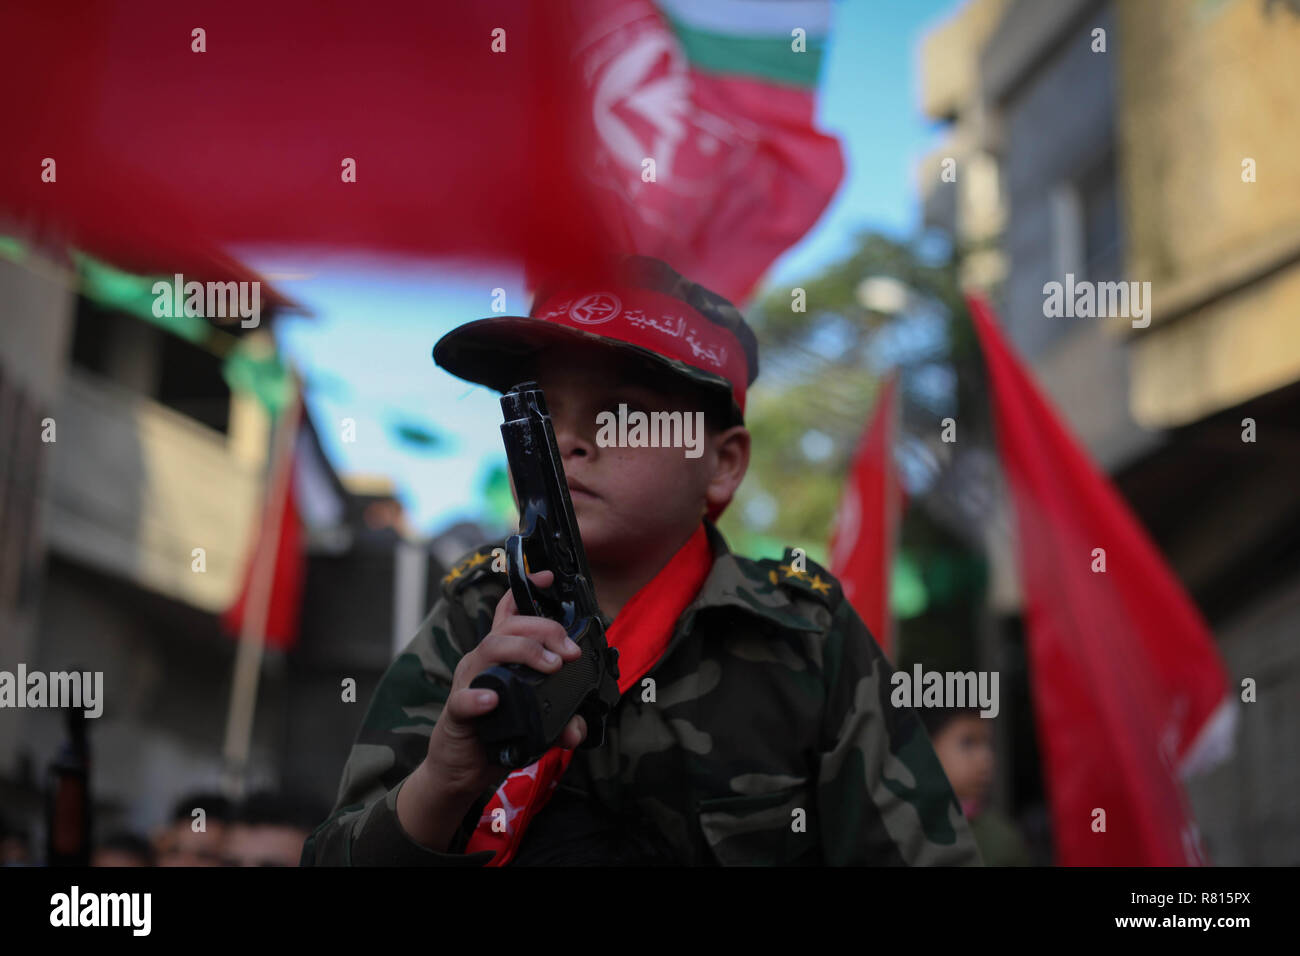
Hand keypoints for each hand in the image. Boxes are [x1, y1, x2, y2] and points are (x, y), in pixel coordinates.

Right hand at [425, 570, 587, 796]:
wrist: (460, 771)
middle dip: (544, 630)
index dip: (525, 590)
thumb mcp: (535, 724)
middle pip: (508, 627)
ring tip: (550, 666)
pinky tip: (493, 699)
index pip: (508, 614)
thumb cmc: (495, 736)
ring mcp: (468, 684)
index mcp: (500, 658)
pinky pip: (463, 699)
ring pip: (490, 649)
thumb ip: (560, 722)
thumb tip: (577, 728)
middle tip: (570, 653)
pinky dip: (478, 697)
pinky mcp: (456, 714)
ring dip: (524, 652)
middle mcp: (482, 663)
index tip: (547, 577)